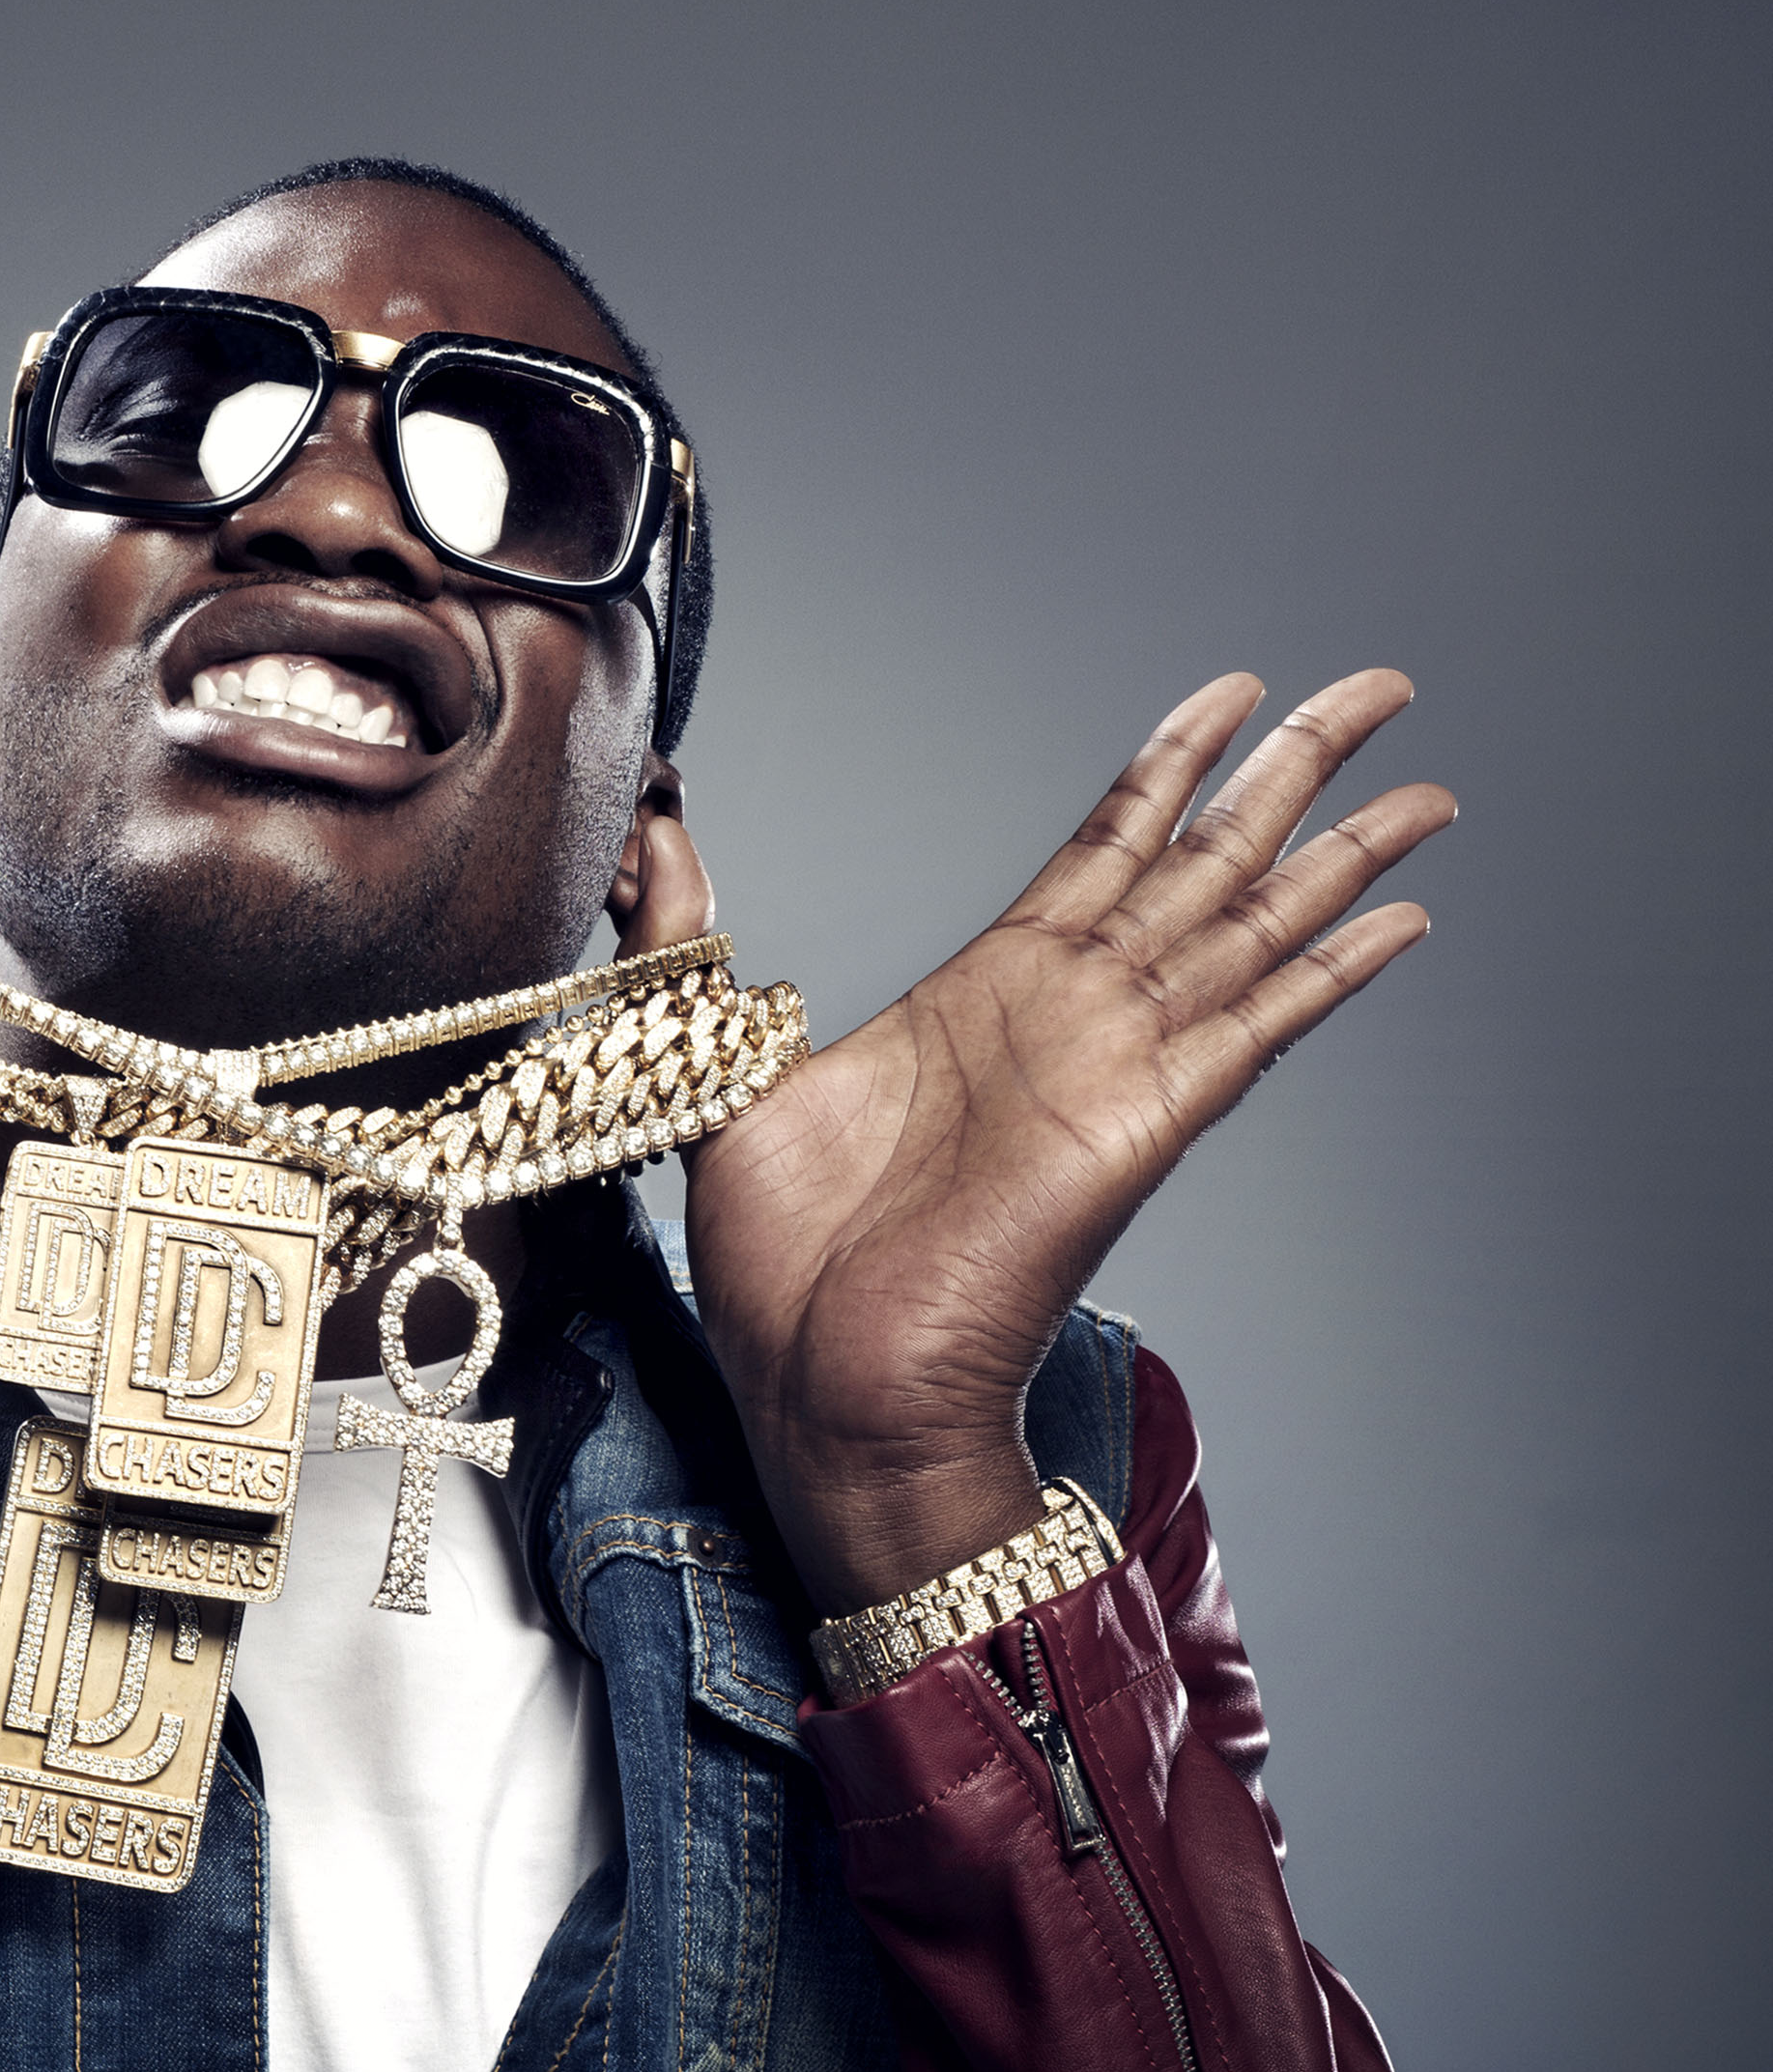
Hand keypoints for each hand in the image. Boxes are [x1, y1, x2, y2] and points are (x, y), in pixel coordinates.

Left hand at [635, 671, 1454, 1611]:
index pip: (1103, 846)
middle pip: (1206, 857)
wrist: (827, 1387)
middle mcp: (1068, 1014)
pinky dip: (1330, 970)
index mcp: (986, 991)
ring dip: (1342, 848)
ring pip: (1252, 922)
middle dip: (1292, 766)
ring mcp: (1114, 1064)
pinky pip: (1256, 1027)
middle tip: (1381, 684)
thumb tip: (645, 843)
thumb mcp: (716, 1062)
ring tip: (1428, 777)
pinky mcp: (1142, 1124)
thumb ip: (692, 938)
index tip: (1228, 691)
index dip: (1169, 765)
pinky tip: (1405, 917)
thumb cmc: (785, 1264)